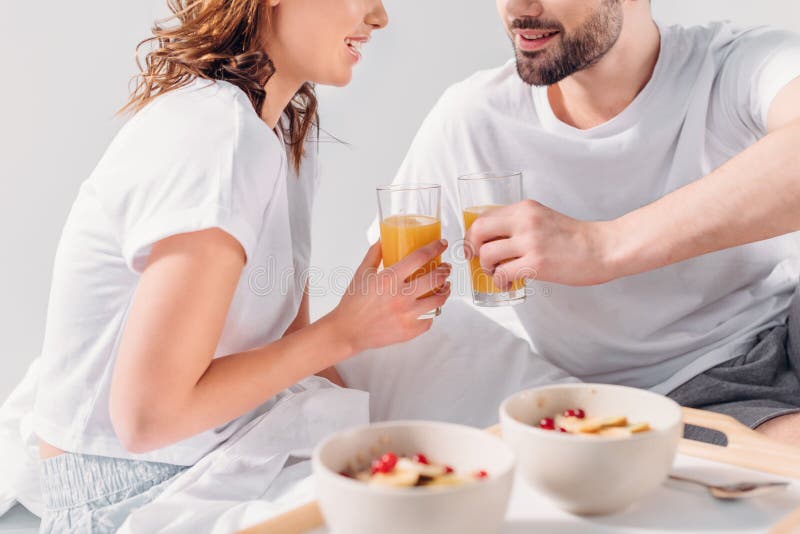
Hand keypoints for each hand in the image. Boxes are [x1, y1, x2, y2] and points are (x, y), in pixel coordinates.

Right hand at [330, 239, 450, 353]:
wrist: (348, 331)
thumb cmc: (353, 303)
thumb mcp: (362, 273)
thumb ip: (374, 254)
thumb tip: (384, 239)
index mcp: (389, 278)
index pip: (420, 257)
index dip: (435, 248)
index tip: (442, 244)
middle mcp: (401, 296)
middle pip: (435, 278)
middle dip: (445, 270)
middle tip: (446, 267)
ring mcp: (407, 315)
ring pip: (438, 300)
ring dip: (445, 290)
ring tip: (445, 286)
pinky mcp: (409, 330)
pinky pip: (430, 319)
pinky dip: (432, 312)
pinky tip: (431, 307)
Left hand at [464, 200, 614, 286]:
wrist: (603, 248)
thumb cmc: (575, 238)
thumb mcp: (543, 218)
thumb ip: (520, 224)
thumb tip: (493, 239)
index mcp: (525, 209)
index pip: (484, 217)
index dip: (473, 234)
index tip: (473, 246)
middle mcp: (524, 221)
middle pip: (479, 231)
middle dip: (472, 248)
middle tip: (477, 261)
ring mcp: (530, 242)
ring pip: (487, 254)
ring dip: (487, 268)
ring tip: (498, 273)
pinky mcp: (536, 264)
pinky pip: (502, 273)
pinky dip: (500, 281)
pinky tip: (508, 284)